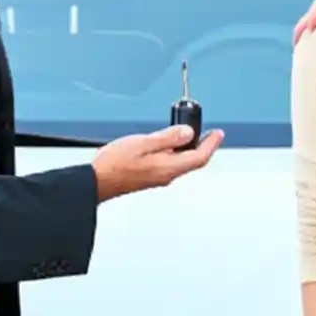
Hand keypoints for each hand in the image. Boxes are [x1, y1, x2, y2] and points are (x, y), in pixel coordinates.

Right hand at [91, 125, 224, 201]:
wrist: (97, 181)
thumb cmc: (115, 164)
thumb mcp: (144, 143)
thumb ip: (167, 137)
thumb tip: (187, 133)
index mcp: (168, 168)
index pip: (199, 157)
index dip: (211, 144)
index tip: (218, 134)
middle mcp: (166, 175)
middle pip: (192, 161)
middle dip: (203, 146)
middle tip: (209, 133)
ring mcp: (157, 177)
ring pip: (180, 162)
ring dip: (189, 148)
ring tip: (190, 134)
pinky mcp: (149, 177)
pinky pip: (169, 163)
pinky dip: (175, 152)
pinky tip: (168, 144)